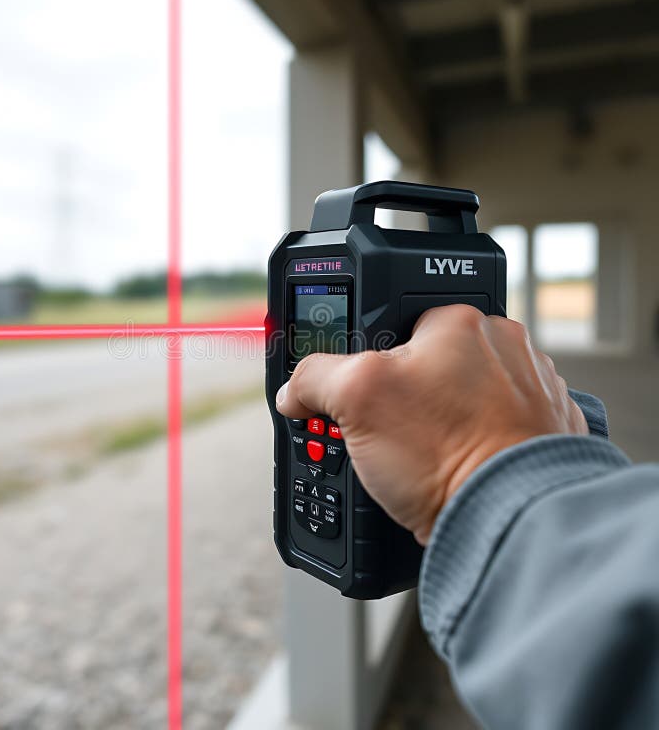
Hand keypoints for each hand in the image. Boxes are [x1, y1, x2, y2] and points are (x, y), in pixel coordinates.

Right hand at [275, 305, 587, 543]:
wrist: (511, 520)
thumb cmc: (447, 453)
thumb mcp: (355, 398)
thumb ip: (315, 376)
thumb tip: (297, 388)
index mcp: (461, 322)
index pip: (394, 326)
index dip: (367, 361)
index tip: (360, 391)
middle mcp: (505, 347)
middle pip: (428, 364)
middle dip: (403, 395)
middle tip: (388, 430)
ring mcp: (531, 389)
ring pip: (462, 398)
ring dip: (439, 420)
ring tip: (420, 453)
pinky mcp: (545, 431)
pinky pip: (493, 429)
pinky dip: (472, 444)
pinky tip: (452, 464)